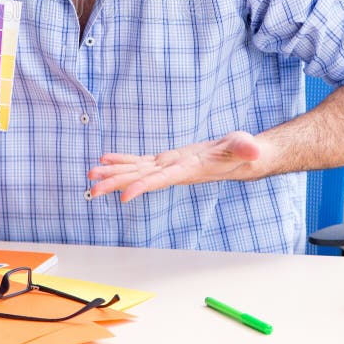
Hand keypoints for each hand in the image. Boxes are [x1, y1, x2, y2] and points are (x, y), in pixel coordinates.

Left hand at [87, 131, 260, 201]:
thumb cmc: (243, 151)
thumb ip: (247, 148)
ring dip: (112, 174)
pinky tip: (105, 160)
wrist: (239, 157)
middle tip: (91, 188)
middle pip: (140, 179)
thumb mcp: (245, 146)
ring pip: (135, 171)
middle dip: (116, 184)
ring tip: (90, 175)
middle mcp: (173, 171)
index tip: (123, 196)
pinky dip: (122, 160)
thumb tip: (254, 150)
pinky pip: (139, 161)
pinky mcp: (166, 160)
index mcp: (188, 170)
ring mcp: (167, 166)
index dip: (142, 186)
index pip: (161, 180)